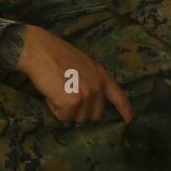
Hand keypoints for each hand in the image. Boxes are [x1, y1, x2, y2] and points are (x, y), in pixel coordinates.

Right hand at [14, 25, 133, 124]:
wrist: (39, 50)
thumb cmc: (56, 54)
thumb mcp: (84, 65)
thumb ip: (92, 80)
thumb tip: (92, 99)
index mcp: (102, 76)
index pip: (120, 97)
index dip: (125, 111)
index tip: (130, 120)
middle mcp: (98, 87)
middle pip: (95, 115)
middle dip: (81, 112)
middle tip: (66, 96)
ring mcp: (86, 95)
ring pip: (78, 118)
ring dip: (66, 111)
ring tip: (57, 91)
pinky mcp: (72, 102)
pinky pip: (64, 117)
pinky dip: (55, 109)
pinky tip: (51, 93)